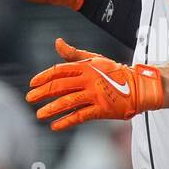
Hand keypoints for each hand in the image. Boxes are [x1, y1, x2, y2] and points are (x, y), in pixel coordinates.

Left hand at [25, 38, 163, 130]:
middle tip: (29, 99)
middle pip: (60, 86)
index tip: (32, 84)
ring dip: (51, 109)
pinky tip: (55, 126)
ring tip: (39, 114)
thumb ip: (74, 54)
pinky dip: (67, 121)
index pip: (60, 70)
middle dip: (42, 93)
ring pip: (68, 101)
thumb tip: (57, 42)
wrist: (139, 86)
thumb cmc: (114, 73)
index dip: (44, 77)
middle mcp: (89, 79)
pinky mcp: (102, 109)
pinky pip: (81, 116)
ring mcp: (95, 94)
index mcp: (86, 66)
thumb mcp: (95, 59)